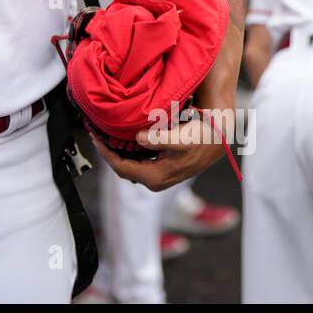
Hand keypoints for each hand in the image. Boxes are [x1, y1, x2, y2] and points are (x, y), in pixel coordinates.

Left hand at [91, 109, 233, 190]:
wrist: (218, 139)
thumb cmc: (201, 137)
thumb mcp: (181, 138)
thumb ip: (159, 139)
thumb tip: (139, 138)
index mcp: (156, 177)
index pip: (120, 168)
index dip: (105, 153)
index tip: (94, 136)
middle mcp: (155, 180)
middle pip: (121, 168)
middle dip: (107, 152)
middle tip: (95, 133)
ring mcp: (157, 175)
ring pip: (128, 165)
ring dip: (116, 151)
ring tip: (104, 134)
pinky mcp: (161, 168)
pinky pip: (136, 161)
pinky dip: (126, 150)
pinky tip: (121, 137)